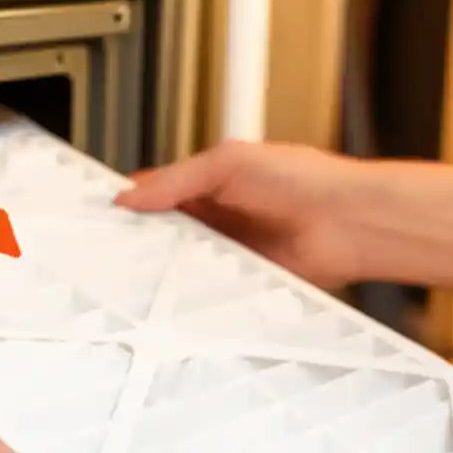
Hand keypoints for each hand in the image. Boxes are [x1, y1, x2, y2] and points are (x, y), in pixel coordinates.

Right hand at [115, 140, 367, 286]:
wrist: (349, 223)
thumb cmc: (306, 180)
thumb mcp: (228, 163)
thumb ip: (176, 180)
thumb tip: (130, 194)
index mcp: (210, 179)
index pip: (157, 191)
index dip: (131, 201)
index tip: (103, 214)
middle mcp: (218, 215)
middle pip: (164, 230)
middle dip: (142, 238)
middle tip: (116, 248)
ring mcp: (229, 249)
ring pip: (182, 261)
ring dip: (167, 265)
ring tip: (144, 270)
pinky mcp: (242, 279)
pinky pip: (207, 287)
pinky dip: (193, 288)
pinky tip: (180, 289)